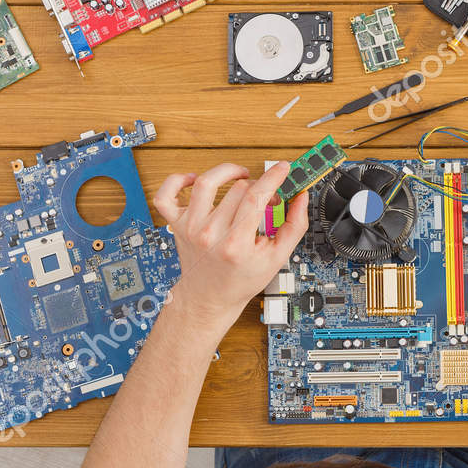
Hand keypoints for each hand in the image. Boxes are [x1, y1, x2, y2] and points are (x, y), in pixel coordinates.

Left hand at [152, 162, 309, 327]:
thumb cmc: (240, 280)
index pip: (256, 197)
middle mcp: (209, 233)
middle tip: (267, 196)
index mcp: (235, 244)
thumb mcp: (276, 259)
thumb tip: (301, 198)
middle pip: (238, 188)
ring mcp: (190, 227)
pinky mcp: (176, 224)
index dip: (273, 177)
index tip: (283, 169)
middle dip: (259, 185)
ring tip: (239, 176)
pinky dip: (177, 181)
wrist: (210, 298)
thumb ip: (294, 227)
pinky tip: (195, 180)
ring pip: (206, 182)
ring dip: (226, 172)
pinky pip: (166, 195)